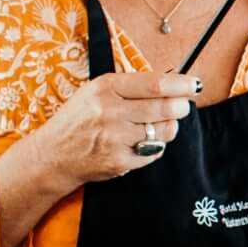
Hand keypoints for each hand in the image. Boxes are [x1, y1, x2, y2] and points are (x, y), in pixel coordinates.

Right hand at [26, 69, 200, 189]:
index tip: (195, 85)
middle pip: (164, 108)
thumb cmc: (79, 119)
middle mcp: (109, 111)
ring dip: (169, 127)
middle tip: (183, 106)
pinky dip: (155, 147)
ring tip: (159, 124)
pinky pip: (154, 152)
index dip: (181, 85)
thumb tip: (173, 85)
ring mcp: (114, 139)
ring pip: (164, 132)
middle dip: (181, 107)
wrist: (52, 155)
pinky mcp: (119, 161)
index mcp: (105, 88)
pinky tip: (141, 142)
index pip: (155, 84)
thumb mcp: (95, 92)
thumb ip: (130, 87)